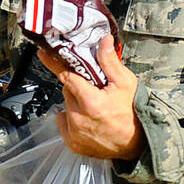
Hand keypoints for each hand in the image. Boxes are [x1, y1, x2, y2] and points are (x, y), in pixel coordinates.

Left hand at [35, 35, 145, 160]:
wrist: (137, 143)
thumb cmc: (133, 112)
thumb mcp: (126, 83)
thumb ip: (110, 61)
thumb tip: (103, 41)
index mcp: (90, 102)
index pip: (67, 77)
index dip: (61, 66)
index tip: (46, 54)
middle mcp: (78, 118)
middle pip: (66, 91)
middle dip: (77, 87)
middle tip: (93, 90)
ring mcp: (74, 132)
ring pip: (65, 106)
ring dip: (75, 103)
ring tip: (94, 107)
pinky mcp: (72, 142)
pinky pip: (63, 122)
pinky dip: (72, 118)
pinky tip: (88, 118)